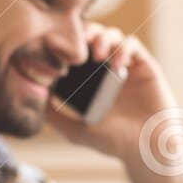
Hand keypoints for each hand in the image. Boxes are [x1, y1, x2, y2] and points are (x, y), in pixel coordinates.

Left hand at [44, 22, 176, 166]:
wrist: (146, 147)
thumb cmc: (114, 142)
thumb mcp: (77, 131)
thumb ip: (55, 117)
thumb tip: (35, 100)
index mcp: (91, 82)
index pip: (76, 54)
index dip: (67, 48)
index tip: (57, 53)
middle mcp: (108, 71)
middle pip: (93, 38)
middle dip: (83, 36)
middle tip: (76, 47)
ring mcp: (126, 66)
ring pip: (112, 36)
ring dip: (102, 38)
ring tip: (96, 54)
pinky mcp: (145, 65)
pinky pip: (132, 45)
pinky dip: (123, 48)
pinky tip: (117, 63)